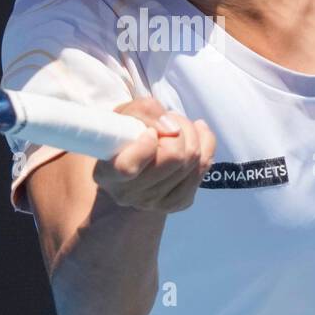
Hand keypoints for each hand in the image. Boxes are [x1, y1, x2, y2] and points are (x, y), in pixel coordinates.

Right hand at [93, 97, 215, 211]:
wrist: (131, 162)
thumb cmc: (124, 134)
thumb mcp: (124, 114)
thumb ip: (144, 111)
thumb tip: (172, 128)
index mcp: (108, 174)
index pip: (129, 167)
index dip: (146, 143)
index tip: (148, 131)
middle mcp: (130, 195)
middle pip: (175, 157)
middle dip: (179, 128)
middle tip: (169, 120)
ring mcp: (156, 203)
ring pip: (194, 161)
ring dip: (192, 133)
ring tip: (178, 127)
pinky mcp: (180, 203)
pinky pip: (205, 167)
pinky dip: (205, 144)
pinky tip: (194, 136)